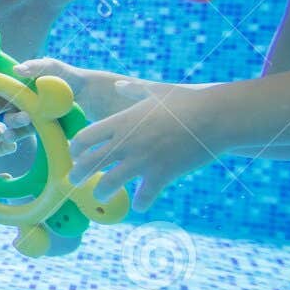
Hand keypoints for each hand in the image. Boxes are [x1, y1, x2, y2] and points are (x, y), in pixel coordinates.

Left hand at [67, 86, 230, 210]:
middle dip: (77, 175)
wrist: (216, 116)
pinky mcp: (162, 175)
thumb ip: (133, 90)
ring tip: (100, 196)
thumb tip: (119, 84)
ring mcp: (143, 160)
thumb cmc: (187, 101)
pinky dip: (140, 203)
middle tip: (74, 182)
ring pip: (108, 184)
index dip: (75, 149)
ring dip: (101, 193)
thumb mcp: (156, 91)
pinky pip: (143, 197)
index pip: (84, 138)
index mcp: (122, 122)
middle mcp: (126, 142)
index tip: (75, 155)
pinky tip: (140, 205)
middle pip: (89, 163)